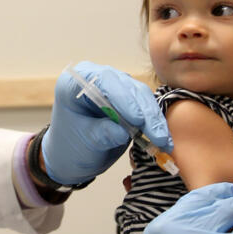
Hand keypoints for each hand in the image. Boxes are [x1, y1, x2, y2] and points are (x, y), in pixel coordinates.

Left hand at [41, 61, 169, 185]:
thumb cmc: (69, 147)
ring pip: (140, 94)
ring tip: (162, 140)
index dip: (123, 98)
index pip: (103, 81)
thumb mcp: (83, 143)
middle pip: (126, 87)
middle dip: (144, 111)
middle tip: (157, 136)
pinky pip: (145, 104)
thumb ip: (102, 135)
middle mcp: (95, 78)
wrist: (71, 155)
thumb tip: (124, 132)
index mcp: (73, 83)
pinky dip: (154, 121)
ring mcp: (113, 86)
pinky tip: (163, 137)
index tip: (137, 119)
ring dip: (153, 117)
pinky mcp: (127, 96)